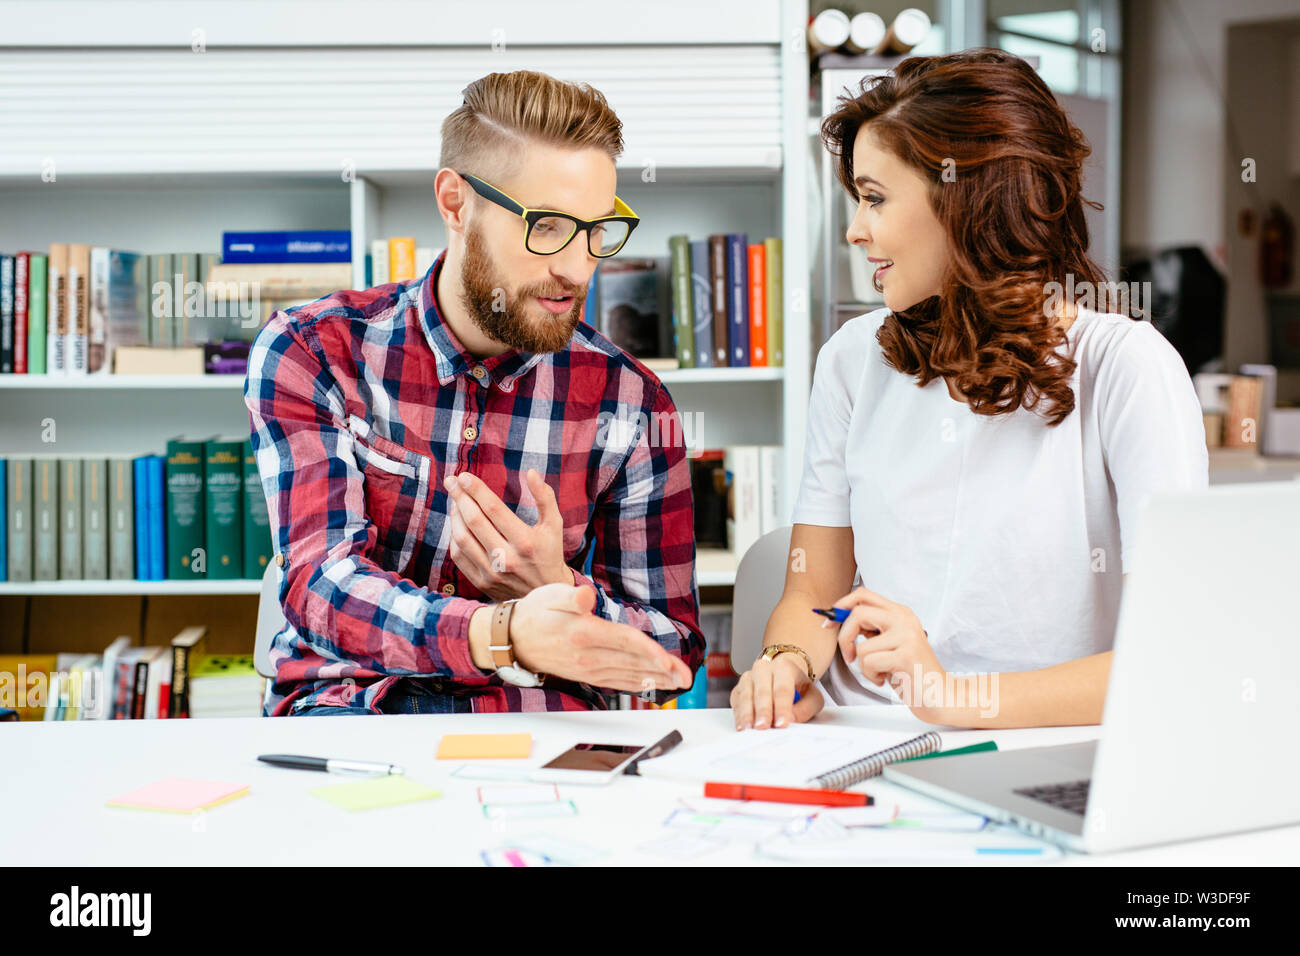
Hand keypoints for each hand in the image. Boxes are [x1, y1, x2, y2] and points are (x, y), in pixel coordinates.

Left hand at [444, 468, 571, 600]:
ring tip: (455, 501)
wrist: (546, 594)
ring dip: (455, 515)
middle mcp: (506, 558)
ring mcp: (492, 572)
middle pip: (474, 520)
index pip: (493, 508)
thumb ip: (545, 497)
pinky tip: (457, 524)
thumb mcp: (554, 525)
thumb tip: (530, 473)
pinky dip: (454, 536)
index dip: (476, 489)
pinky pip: (459, 556)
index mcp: (525, 541)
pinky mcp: (481, 582)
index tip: (464, 476)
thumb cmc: (549, 554)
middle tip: (452, 481)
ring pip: (462, 538)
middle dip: (460, 497)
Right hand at [508, 582, 694, 694]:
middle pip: (632, 663)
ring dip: (655, 680)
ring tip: (678, 683)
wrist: (512, 639)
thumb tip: (586, 597)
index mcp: (583, 633)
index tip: (669, 660)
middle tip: (687, 678)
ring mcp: (588, 668)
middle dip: (663, 671)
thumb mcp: (550, 596)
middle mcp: (588, 655)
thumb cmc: (535, 613)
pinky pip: (617, 682)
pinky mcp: (587, 674)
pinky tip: (652, 685)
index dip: (649, 652)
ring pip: (628, 675)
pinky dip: (637, 685)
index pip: (624, 642)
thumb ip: (571, 598)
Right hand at [730, 653, 823, 729]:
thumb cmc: (798, 687)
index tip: (781, 724)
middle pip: (762, 691)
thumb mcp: (812, 696)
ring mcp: (748, 677)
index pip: (783, 689)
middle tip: (763, 726)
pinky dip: (738, 714)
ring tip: (749, 729)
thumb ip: (806, 708)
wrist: (782, 674)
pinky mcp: (738, 688)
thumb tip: (791, 719)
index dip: (782, 707)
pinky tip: (742, 725)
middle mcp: (763, 669)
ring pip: (746, 695)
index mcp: (784, 667)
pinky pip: (736, 701)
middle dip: (762, 710)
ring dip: (747, 713)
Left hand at [833, 586, 947, 721]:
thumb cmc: (911, 672)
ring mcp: (907, 636)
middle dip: (844, 637)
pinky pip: (869, 662)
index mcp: (900, 613)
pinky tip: (885, 679)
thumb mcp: (889, 644)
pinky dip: (871, 676)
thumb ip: (871, 629)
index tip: (829, 624)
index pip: (863, 594)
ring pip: (861, 646)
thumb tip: (840, 618)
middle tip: (849, 656)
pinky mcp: (906, 655)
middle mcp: (905, 620)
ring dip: (862, 666)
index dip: (841, 606)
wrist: (941, 695)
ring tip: (879, 672)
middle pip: (858, 613)